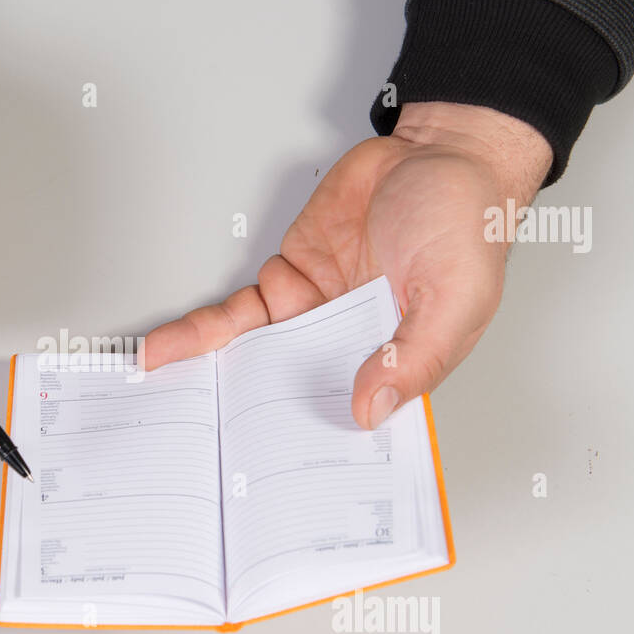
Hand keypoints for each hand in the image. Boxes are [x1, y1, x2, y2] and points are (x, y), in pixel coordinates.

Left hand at [141, 101, 552, 428]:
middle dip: (248, 429)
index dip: (315, 452)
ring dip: (213, 379)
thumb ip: (414, 355)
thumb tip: (370, 410)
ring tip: (168, 405)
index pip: (354, 423)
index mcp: (401, 367)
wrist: (438, 152)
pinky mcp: (290, 279)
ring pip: (257, 360)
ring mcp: (317, 314)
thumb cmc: (465, 220)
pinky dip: (204, 332)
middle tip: (204, 458)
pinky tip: (169, 350)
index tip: (274, 481)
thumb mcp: (456, 294)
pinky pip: (241, 316)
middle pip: (295, 400)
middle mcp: (353, 348)